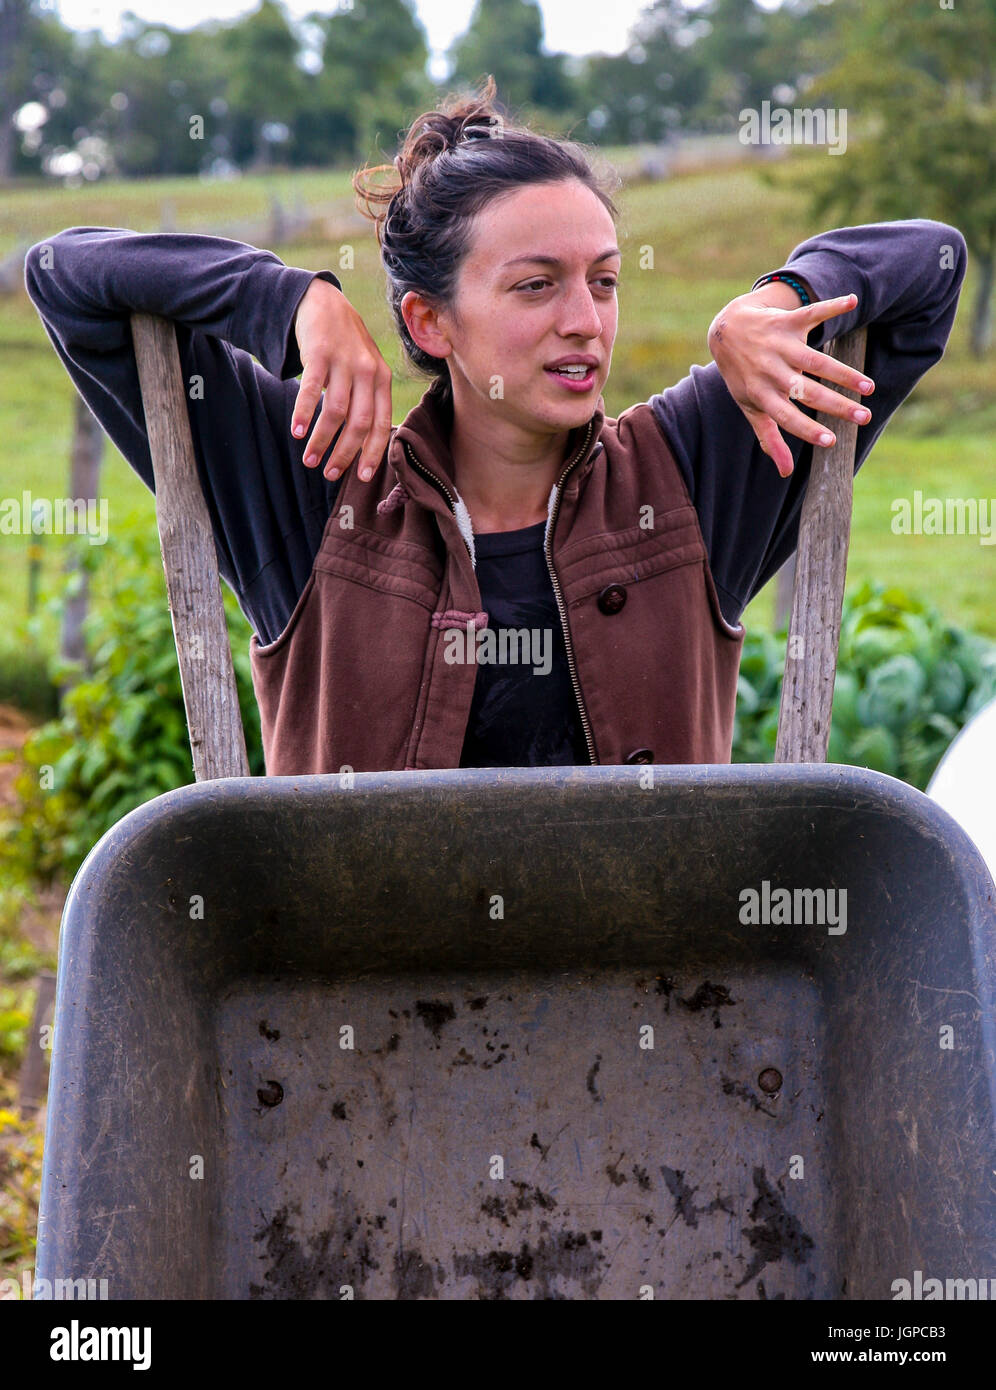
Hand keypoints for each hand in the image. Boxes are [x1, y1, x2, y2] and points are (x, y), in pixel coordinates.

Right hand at [291, 277, 392, 481]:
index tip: (361, 477)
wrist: (324, 302)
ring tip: (309, 460)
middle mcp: (368, 372)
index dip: (371, 454)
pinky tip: (296, 432)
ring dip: (321, 440)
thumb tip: (362, 446)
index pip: (381, 424)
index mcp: (382, 380)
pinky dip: (303, 413)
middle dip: (344, 454)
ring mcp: (344, 361)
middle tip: (329, 474)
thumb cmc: (345, 346)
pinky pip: (311, 390)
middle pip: (359, 424)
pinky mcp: (319, 353)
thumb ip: (366, 401)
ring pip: (335, 412)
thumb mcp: (365, 369)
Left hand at [707, 289, 874, 476]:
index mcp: (761, 394)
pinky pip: (811, 313)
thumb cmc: (743, 375)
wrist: (725, 331)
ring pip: (815, 360)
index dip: (807, 429)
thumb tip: (785, 472)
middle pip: (806, 391)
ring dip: (843, 373)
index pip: (786, 417)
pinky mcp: (786, 321)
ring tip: (867, 387)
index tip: (832, 441)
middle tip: (863, 417)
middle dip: (835, 405)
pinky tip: (853, 302)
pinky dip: (832, 306)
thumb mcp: (750, 407)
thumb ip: (769, 437)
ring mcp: (779, 345)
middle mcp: (770, 371)